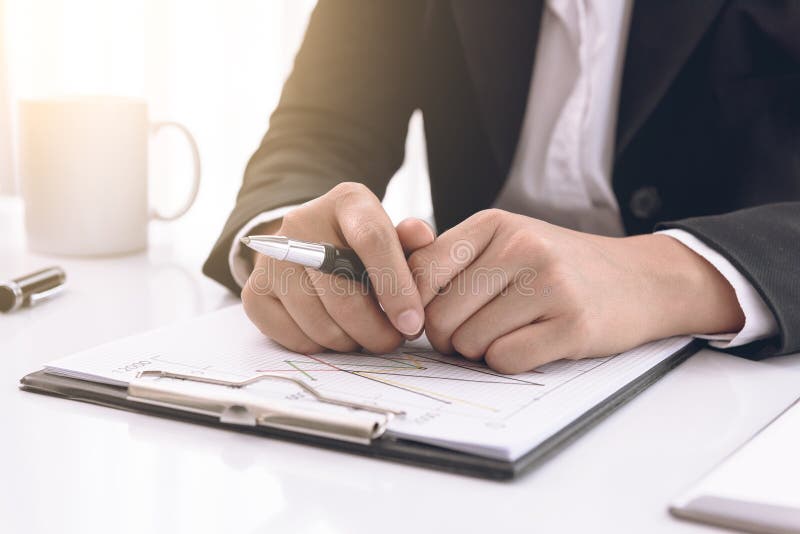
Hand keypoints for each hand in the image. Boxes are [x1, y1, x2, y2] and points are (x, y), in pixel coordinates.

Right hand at [241, 182, 433, 353]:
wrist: (311, 247)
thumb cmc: (363, 248)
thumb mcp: (393, 237)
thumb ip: (410, 242)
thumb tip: (423, 237)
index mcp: (347, 202)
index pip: (373, 240)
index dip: (396, 287)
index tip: (412, 322)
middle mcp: (301, 223)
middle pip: (344, 292)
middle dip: (377, 329)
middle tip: (393, 340)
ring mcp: (273, 258)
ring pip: (320, 322)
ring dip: (351, 341)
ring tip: (365, 335)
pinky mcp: (255, 292)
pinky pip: (295, 338)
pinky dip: (321, 346)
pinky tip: (335, 332)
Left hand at [406, 209, 743, 373]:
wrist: (639, 279)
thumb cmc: (557, 265)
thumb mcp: (505, 241)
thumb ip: (450, 256)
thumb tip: (395, 279)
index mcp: (494, 224)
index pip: (419, 271)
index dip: (413, 305)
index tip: (425, 318)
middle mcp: (521, 247)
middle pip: (439, 315)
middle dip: (447, 336)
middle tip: (472, 331)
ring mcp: (550, 285)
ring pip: (470, 342)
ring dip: (479, 351)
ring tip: (507, 333)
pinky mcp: (573, 325)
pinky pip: (505, 360)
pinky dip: (508, 362)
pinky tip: (529, 344)